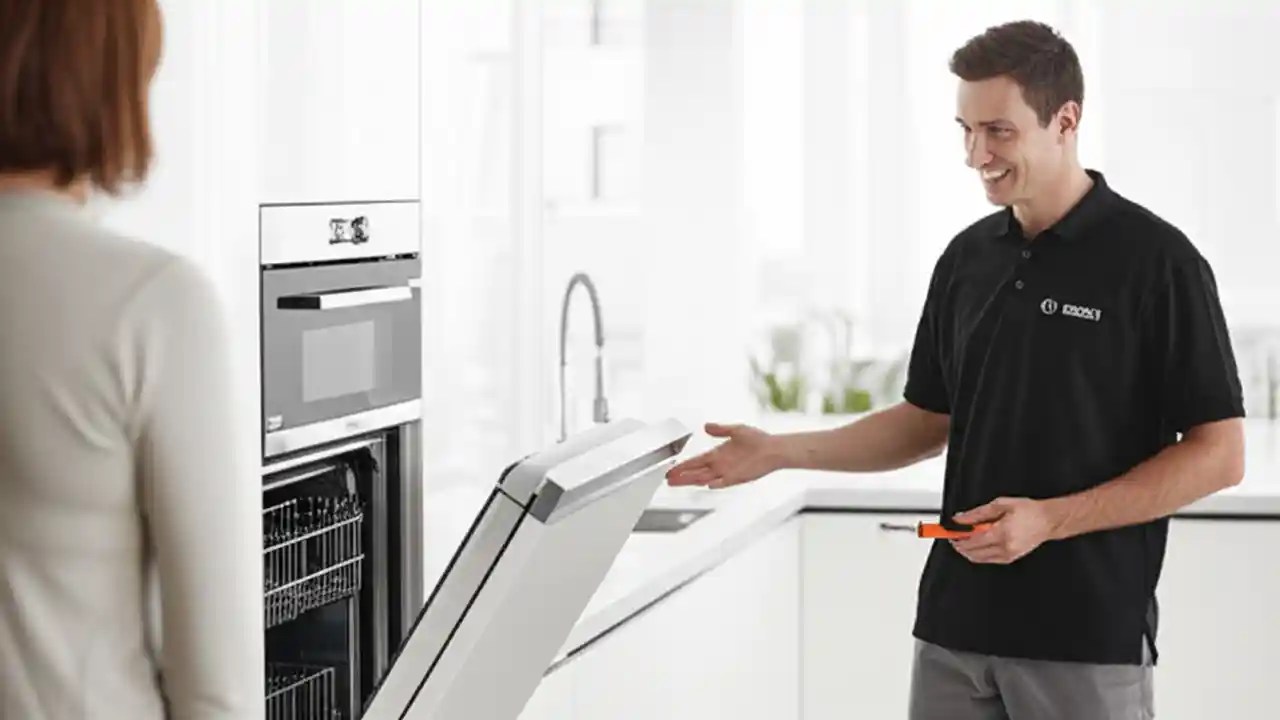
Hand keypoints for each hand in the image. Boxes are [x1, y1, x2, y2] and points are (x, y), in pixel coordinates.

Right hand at [665, 422, 784, 489]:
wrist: (773, 449)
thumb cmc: (758, 439)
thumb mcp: (736, 430)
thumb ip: (720, 429)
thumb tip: (706, 426)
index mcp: (717, 454)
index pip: (695, 461)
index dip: (683, 466)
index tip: (671, 469)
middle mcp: (720, 465)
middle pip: (695, 473)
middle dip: (681, 476)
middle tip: (667, 480)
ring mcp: (727, 473)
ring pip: (704, 479)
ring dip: (691, 481)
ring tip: (677, 484)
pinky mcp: (738, 478)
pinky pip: (724, 482)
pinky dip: (716, 484)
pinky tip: (707, 485)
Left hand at [949, 497, 1059, 564]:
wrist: (1049, 520)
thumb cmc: (1029, 511)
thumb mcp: (1000, 505)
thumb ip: (977, 513)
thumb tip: (960, 518)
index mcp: (1001, 534)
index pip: (971, 541)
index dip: (957, 537)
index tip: (948, 532)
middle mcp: (1005, 548)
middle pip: (972, 553)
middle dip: (960, 545)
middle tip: (953, 536)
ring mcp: (1008, 555)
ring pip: (979, 559)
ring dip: (967, 550)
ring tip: (963, 539)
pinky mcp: (1011, 558)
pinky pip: (988, 559)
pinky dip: (978, 553)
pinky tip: (976, 544)